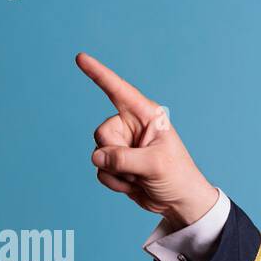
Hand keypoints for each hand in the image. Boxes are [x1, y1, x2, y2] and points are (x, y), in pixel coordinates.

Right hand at [76, 52, 219, 227]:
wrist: (179, 202)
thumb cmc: (177, 177)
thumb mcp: (155, 165)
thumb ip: (124, 159)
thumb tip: (96, 157)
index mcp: (147, 116)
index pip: (118, 90)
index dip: (98, 74)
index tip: (80, 57)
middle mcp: (131, 126)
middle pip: (102, 132)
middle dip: (116, 154)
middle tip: (139, 167)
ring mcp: (122, 145)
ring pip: (98, 153)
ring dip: (117, 172)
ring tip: (140, 177)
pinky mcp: (116, 164)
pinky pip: (100, 170)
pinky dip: (115, 183)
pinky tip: (133, 186)